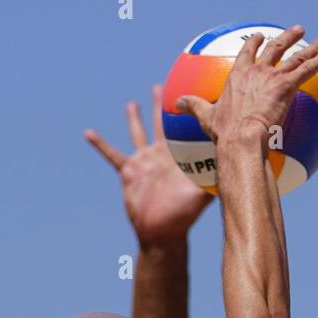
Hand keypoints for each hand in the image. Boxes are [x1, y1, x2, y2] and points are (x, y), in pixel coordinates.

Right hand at [85, 87, 209, 246]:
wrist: (161, 233)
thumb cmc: (184, 215)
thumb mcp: (201, 193)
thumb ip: (213, 176)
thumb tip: (229, 161)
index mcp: (179, 155)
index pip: (184, 126)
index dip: (187, 109)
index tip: (192, 88)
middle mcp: (162, 155)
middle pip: (161, 123)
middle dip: (162, 105)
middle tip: (164, 85)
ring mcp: (144, 162)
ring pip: (138, 133)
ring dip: (134, 119)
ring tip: (132, 104)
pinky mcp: (128, 172)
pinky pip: (111, 154)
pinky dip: (100, 144)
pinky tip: (88, 133)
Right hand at [176, 27, 317, 147]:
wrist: (240, 138)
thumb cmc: (223, 132)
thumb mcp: (206, 117)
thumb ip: (194, 106)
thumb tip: (177, 103)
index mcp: (238, 75)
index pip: (248, 53)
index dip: (255, 44)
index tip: (261, 38)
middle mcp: (257, 70)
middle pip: (275, 47)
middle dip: (287, 37)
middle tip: (298, 30)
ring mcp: (273, 76)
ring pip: (298, 55)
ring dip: (314, 46)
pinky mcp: (287, 85)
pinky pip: (309, 67)